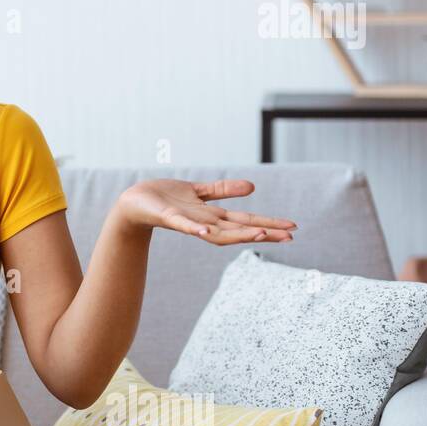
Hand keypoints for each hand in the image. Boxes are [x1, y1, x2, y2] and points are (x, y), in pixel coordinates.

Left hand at [117, 178, 294, 244]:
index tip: (291, 229)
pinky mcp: (169, 217)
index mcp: (211, 216)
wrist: (135, 201)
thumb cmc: (165, 198)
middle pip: (238, 230)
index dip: (268, 225)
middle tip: (290, 238)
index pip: (245, 222)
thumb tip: (252, 188)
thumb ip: (223, 190)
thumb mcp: (199, 191)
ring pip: (216, 232)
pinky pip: (183, 225)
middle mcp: (204, 223)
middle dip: (264, 233)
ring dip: (238, 234)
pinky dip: (195, 229)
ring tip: (262, 235)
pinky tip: (206, 231)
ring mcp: (188, 222)